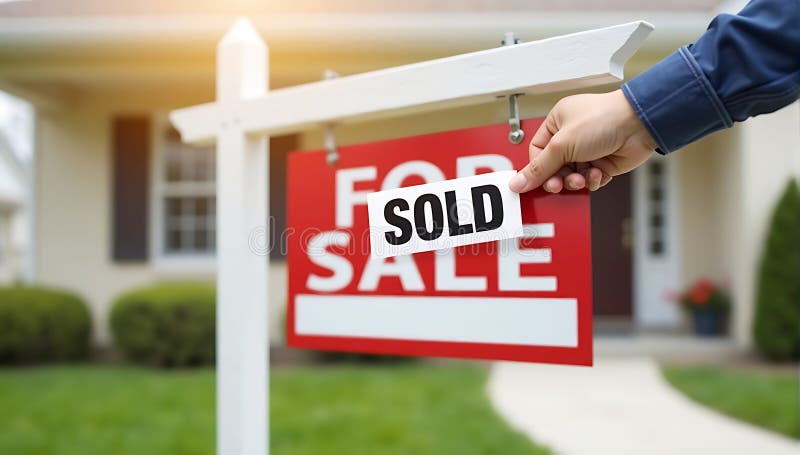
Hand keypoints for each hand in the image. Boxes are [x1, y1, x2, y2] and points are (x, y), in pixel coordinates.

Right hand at [508, 89, 656, 192]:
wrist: (639, 125)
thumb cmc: (604, 119)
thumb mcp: (562, 144)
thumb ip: (539, 167)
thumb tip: (518, 182)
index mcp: (557, 123)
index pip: (537, 152)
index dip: (536, 169)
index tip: (534, 184)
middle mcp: (571, 136)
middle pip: (553, 167)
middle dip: (558, 178)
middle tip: (559, 184)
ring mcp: (588, 150)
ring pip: (571, 176)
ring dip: (576, 181)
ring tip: (582, 177)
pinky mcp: (602, 162)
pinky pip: (589, 180)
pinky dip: (592, 180)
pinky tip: (597, 172)